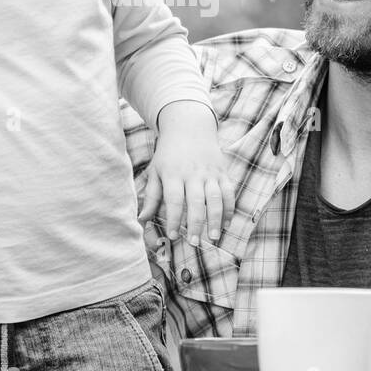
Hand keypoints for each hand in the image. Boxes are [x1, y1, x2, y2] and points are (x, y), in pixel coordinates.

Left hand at [140, 101, 233, 245]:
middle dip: (196, 224)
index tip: (173, 236)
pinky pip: (228, 192)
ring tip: (214, 237)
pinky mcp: (222, 172)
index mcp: (173, 174)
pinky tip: (226, 225)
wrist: (189, 127)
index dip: (173, 219)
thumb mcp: (155, 171)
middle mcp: (192, 173)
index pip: (174, 200)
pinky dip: (229, 209)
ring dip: (216, 219)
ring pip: (215, 198)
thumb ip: (150, 196)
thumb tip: (141, 219)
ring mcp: (210, 172)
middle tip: (194, 243)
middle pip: (196, 201)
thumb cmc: (168, 154)